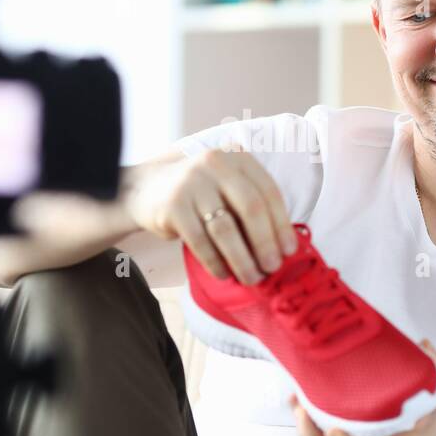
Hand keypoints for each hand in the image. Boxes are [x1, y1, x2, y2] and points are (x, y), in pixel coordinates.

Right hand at [124, 148, 296, 284]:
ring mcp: (192, 183)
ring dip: (242, 259)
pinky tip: (223, 274)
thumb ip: (250, 206)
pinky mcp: (173, 205)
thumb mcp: (226, 186)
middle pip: (251, 209)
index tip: (289, 251)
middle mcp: (215, 164)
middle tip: (272, 268)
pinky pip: (200, 241)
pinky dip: (215, 262)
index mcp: (237, 158)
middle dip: (265, 244)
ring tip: (251, 277)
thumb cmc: (200, 194)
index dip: (282, 224)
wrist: (147, 188)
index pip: (268, 192)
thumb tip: (280, 248)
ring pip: (225, 229)